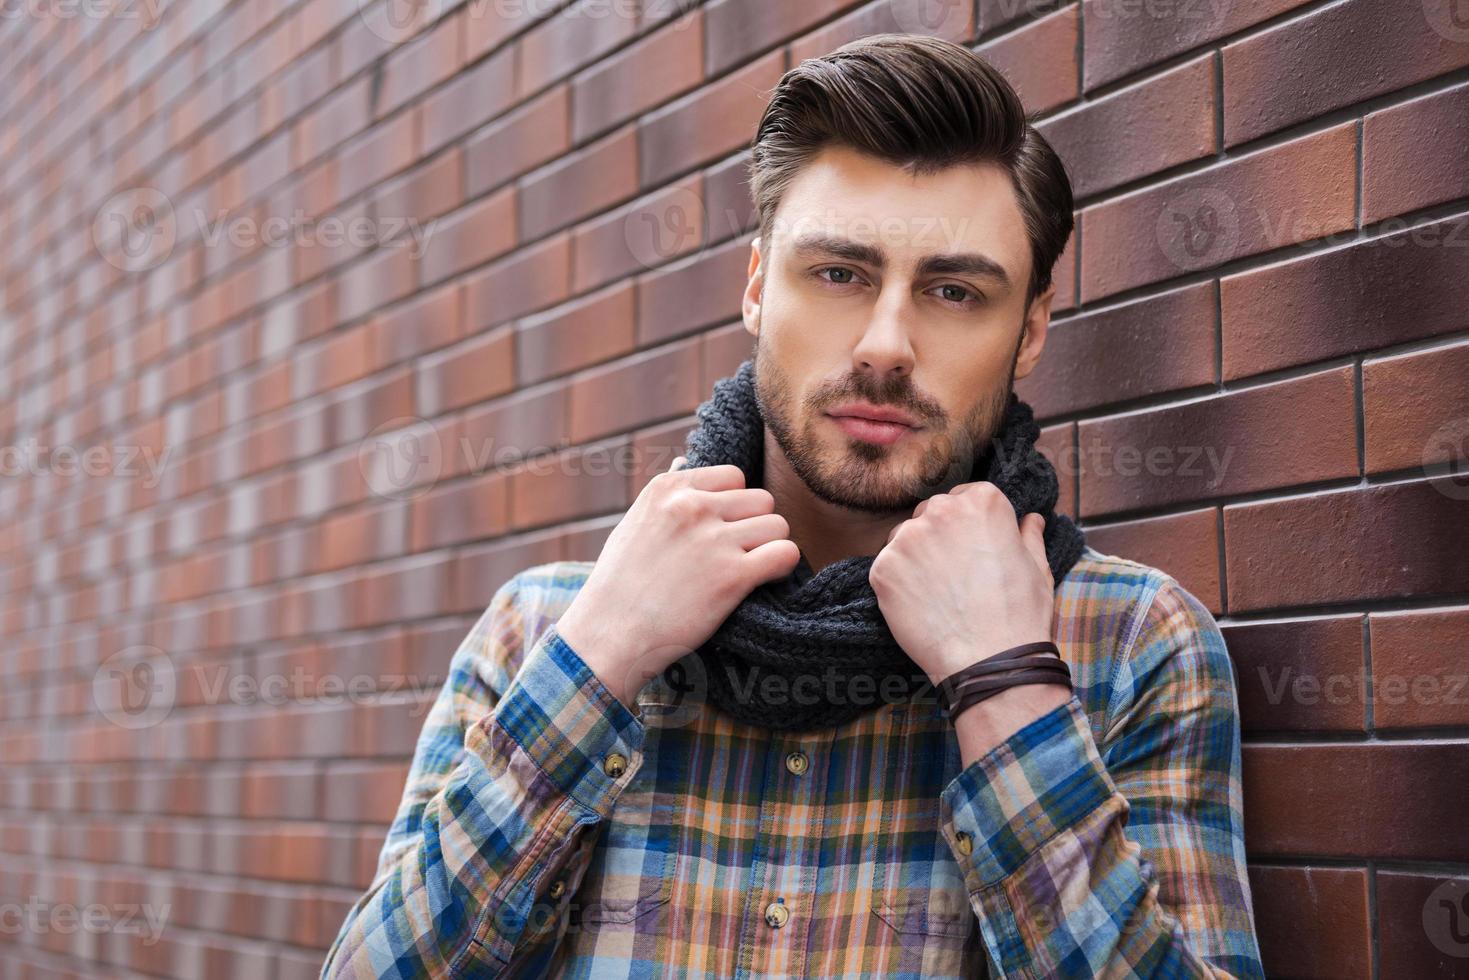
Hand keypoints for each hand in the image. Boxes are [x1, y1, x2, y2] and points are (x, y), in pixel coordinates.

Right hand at [557, 455, 801, 710]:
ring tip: (750, 569)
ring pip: (778, 525)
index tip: (723, 531)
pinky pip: (785, 553)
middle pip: (761, 501)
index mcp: (667, 489)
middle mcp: (692, 507)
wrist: (608, 636)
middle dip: (755, 527)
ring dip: (770, 547)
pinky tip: (763, 580)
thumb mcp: (633, 524)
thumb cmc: (619, 586)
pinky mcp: (732, 575)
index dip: (735, 505)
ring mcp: (714, 540)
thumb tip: (684, 461)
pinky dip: (782, 567)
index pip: (733, 477)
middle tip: (738, 555)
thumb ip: (666, 497)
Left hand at [869, 481, 1054, 687]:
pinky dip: (898, 583)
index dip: (969, 527)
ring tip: (937, 592)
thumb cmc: (1019, 616)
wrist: (990, 661)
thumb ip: (1029, 536)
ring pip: (905, 538)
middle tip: (955, 575)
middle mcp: (941, 510)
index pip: (965, 498)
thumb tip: (1032, 519)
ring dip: (916, 556)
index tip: (974, 550)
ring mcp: (908, 538)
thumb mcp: (1037, 569)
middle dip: (940, 537)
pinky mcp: (883, 567)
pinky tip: (919, 605)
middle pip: (932, 513)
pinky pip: (887, 566)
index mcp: (982, 501)